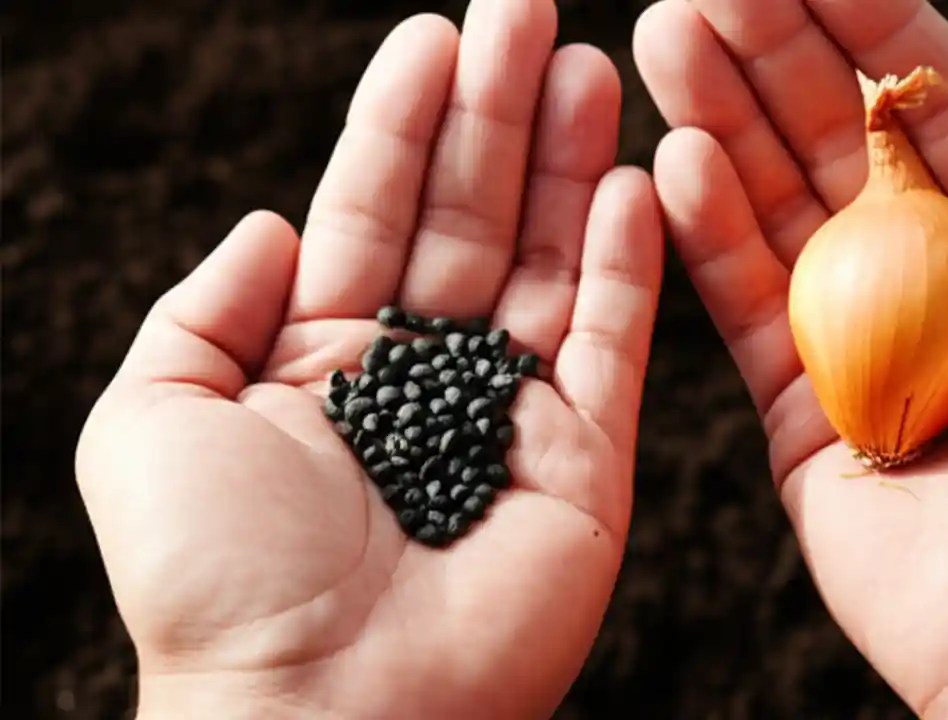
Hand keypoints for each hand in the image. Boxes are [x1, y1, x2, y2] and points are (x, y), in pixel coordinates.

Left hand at [75, 2, 661, 717]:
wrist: (320, 717)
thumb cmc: (219, 582)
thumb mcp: (151, 419)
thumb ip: (203, 310)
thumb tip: (272, 223)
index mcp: (326, 359)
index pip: (374, 207)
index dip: (403, 118)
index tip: (435, 32)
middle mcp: (424, 376)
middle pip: (469, 215)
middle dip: (497, 112)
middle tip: (528, 9)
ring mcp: (511, 415)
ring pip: (548, 260)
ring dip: (566, 162)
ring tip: (583, 64)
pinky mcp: (585, 462)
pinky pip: (613, 343)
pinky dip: (627, 263)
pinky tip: (629, 179)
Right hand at [635, 0, 947, 714]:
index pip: (935, 101)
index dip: (867, 26)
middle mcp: (935, 271)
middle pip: (837, 136)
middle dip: (771, 53)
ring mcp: (858, 331)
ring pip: (775, 202)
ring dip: (717, 117)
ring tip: (662, 38)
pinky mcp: (795, 397)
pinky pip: (742, 298)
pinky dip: (705, 229)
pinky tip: (672, 158)